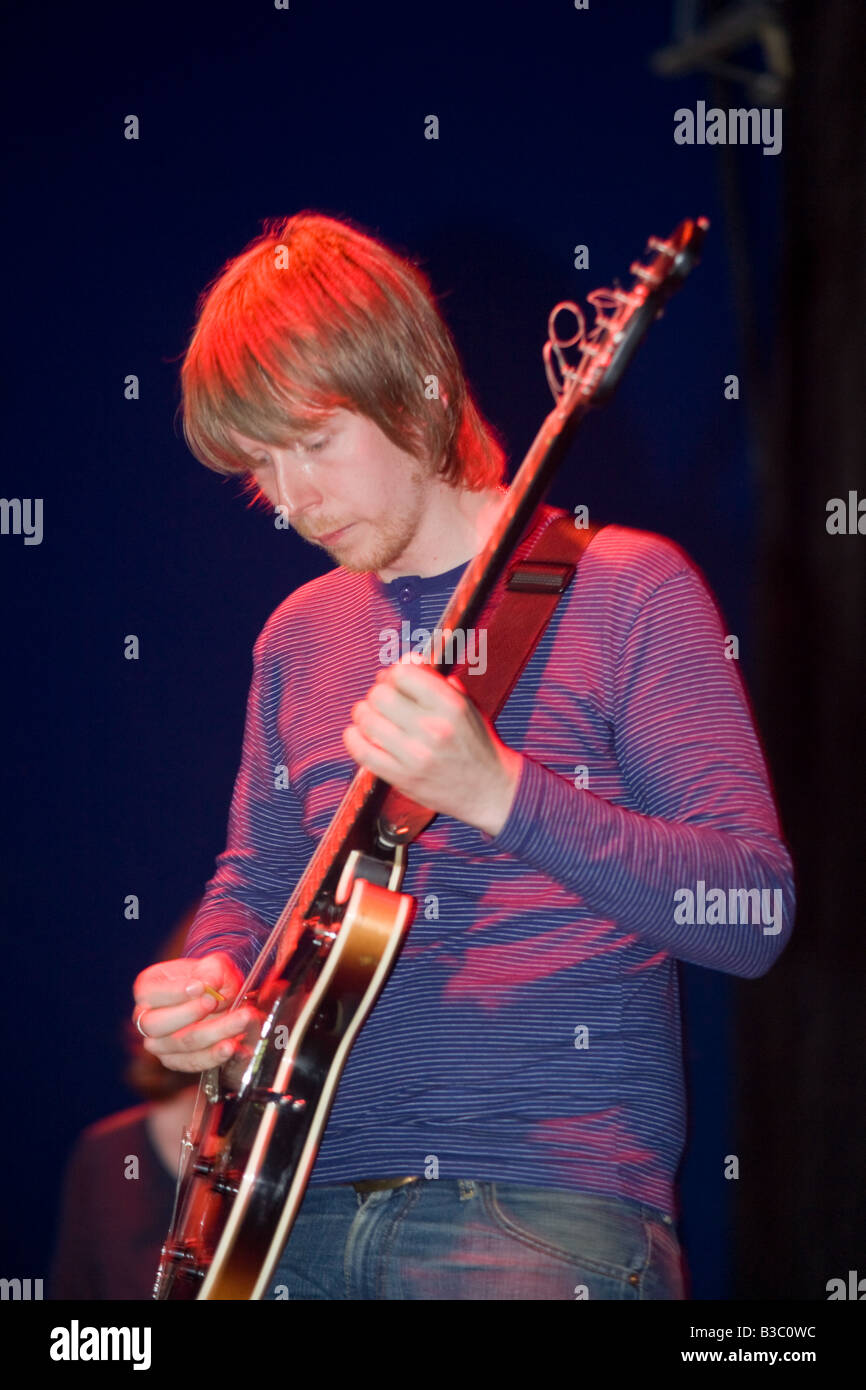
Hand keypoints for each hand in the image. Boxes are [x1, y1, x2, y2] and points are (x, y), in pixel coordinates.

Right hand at [132, 952, 252, 1072]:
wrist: (222, 996)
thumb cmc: (210, 977)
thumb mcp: (213, 965)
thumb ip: (210, 971)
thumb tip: (208, 984)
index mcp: (147, 989)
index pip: (150, 994)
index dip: (175, 992)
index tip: (200, 987)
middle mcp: (146, 1020)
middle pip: (158, 1025)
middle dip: (190, 1014)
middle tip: (214, 1002)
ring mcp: (158, 1044)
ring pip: (181, 1045)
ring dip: (213, 1034)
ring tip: (239, 1020)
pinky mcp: (176, 1061)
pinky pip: (193, 1062)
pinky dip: (215, 1056)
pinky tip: (234, 1046)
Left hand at [342, 662, 521, 836]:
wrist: (489, 791)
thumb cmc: (476, 744)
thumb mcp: (467, 706)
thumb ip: (437, 681)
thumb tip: (407, 659)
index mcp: (451, 706)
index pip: (402, 673)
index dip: (394, 673)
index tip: (395, 681)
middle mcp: (433, 729)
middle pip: (380, 694)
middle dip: (378, 693)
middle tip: (383, 701)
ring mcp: (416, 756)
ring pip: (366, 719)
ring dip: (364, 714)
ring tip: (373, 718)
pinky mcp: (402, 778)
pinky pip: (361, 751)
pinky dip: (354, 738)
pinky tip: (360, 734)